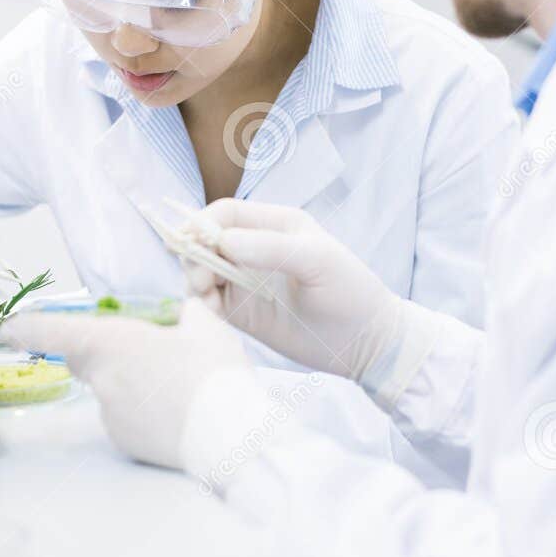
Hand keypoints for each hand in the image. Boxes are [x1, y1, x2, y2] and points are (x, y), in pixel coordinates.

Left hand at [0, 298, 250, 471]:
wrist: (230, 435)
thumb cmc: (216, 376)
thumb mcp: (207, 328)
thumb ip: (187, 313)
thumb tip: (186, 312)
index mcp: (113, 342)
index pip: (53, 332)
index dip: (28, 327)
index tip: (11, 326)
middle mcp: (103, 379)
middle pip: (84, 359)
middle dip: (100, 351)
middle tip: (138, 349)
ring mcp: (111, 414)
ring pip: (109, 390)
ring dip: (130, 384)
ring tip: (175, 386)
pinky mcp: (124, 442)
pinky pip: (123, 418)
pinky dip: (141, 412)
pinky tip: (174, 411)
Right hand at [184, 199, 400, 380]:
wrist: (363, 343)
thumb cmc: (349, 291)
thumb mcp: (317, 260)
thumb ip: (272, 248)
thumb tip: (223, 242)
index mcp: (274, 225)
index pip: (225, 213)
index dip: (202, 223)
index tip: (192, 242)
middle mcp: (254, 250)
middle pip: (205, 241)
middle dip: (194, 254)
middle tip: (200, 278)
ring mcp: (245, 282)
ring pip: (202, 271)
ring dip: (194, 279)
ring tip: (205, 296)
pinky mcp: (241, 313)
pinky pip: (208, 303)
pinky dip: (201, 305)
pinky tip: (210, 312)